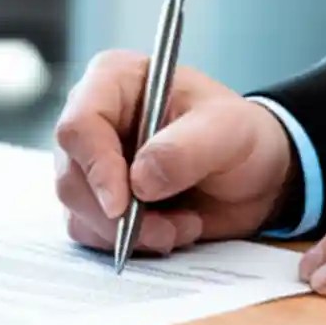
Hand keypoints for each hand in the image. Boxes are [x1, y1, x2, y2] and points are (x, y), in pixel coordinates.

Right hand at [54, 50, 294, 253]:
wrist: (254, 176)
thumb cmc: (241, 136)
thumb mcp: (228, 131)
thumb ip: (185, 150)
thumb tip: (140, 180)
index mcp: (114, 82)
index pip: (78, 125)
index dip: (95, 167)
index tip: (122, 204)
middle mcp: (94, 120)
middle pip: (71, 177)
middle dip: (117, 215)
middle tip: (166, 228)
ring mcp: (92, 163)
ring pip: (79, 211)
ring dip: (131, 232)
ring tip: (182, 224)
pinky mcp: (98, 200)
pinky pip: (93, 233)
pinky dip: (132, 242)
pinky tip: (170, 228)